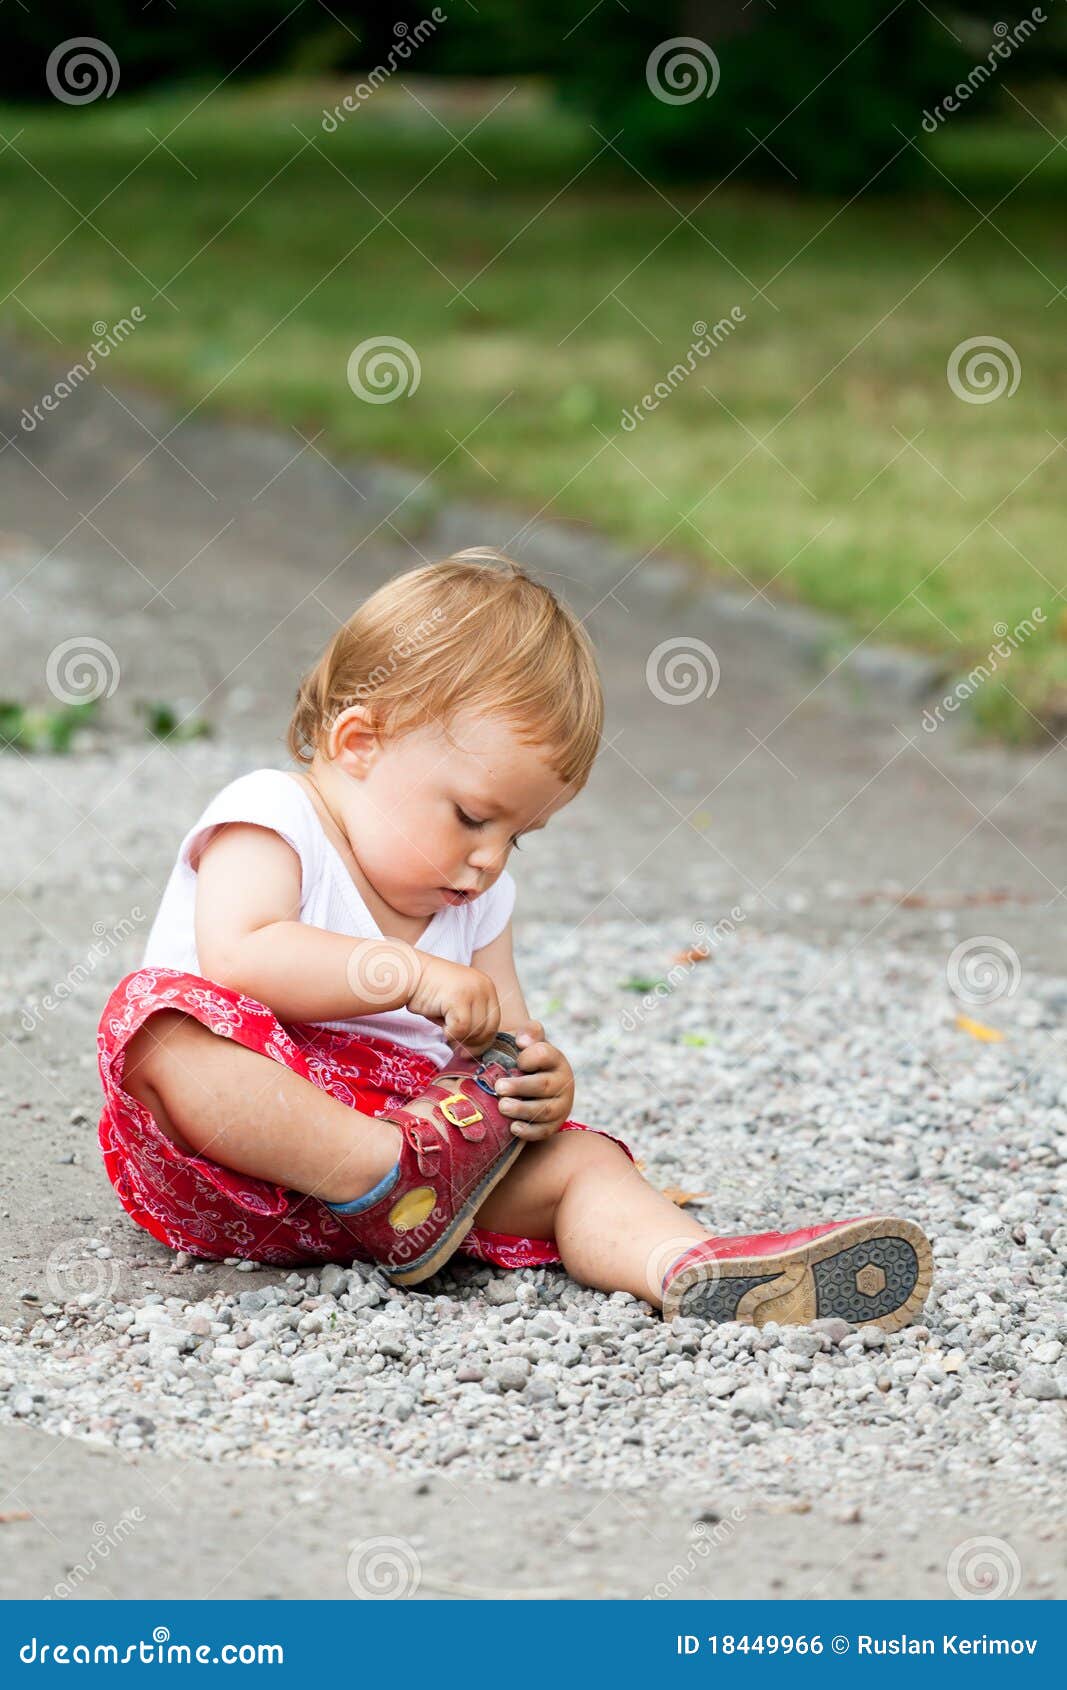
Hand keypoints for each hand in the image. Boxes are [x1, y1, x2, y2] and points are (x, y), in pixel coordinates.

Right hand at [406, 953, 500, 1052]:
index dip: (483, 1042)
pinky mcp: (460, 997)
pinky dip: (451, 1033)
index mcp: (487, 987)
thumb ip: (470, 1022)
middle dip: (472, 1044)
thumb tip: (474, 1050)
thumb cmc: (429, 992)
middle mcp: (484, 987)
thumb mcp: (457, 1006)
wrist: (410, 974)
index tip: (470, 1052)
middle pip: (487, 1028)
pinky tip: (442, 1026)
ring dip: (458, 1037)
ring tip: (445, 1028)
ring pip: (475, 1030)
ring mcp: (474, 990)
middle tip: (457, 1049)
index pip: (494, 1022)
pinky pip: (462, 1027)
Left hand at [491, 1020, 573, 1140]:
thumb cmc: (527, 1062)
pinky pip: (543, 1131)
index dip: (528, 1058)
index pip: (545, 1055)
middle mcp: (563, 1082)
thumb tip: (522, 1040)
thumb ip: (529, 1033)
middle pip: (543, 1085)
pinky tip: (512, 1127)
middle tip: (499, 1088)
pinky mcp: (554, 1124)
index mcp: (555, 1059)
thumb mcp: (530, 1044)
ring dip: (521, 1109)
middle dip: (520, 1087)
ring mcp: (561, 1105)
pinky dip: (528, 1131)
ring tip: (502, 1106)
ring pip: (543, 1110)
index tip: (516, 1061)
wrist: (535, 1087)